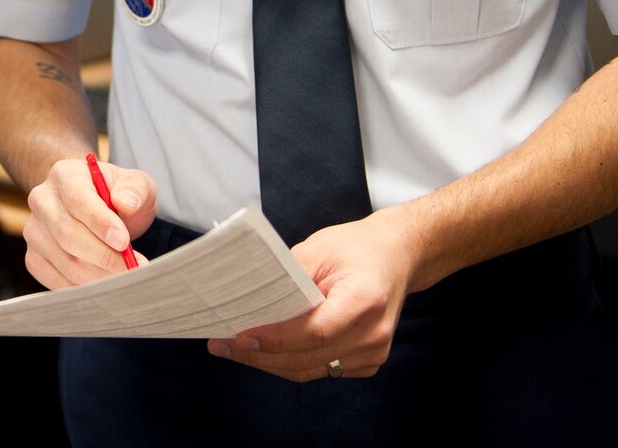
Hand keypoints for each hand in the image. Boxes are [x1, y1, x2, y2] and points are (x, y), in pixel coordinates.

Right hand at [23, 156, 157, 288]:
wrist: (95, 209)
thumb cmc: (116, 196)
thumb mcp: (135, 184)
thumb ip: (135, 188)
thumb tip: (126, 203)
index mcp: (64, 175)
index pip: (78, 200)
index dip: (100, 223)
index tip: (124, 242)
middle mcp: (42, 200)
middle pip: (68, 235)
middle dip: (104, 256)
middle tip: (133, 267)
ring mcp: (34, 230)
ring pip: (64, 261)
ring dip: (99, 275)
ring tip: (125, 276)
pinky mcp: (33, 256)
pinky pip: (55, 280)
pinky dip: (83, 288)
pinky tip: (104, 284)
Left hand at [207, 210, 419, 380]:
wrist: (395, 257)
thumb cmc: (355, 248)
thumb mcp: (317, 249)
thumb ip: (287, 278)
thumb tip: (248, 301)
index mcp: (364, 300)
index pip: (314, 331)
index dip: (274, 338)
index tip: (238, 336)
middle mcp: (373, 333)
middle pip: (307, 357)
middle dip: (259, 355)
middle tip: (221, 344)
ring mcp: (373, 353)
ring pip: (309, 370)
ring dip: (269, 362)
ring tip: (233, 349)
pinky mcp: (367, 362)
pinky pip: (320, 370)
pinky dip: (290, 362)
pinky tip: (265, 350)